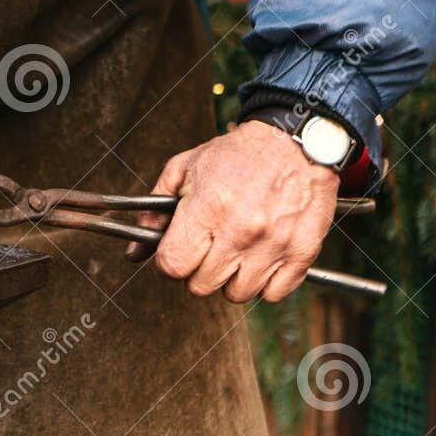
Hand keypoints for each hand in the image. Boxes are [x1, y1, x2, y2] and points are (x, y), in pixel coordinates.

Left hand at [128, 120, 339, 302]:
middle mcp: (241, 230)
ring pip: (237, 294)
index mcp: (208, 208)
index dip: (169, 263)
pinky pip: (273, 294)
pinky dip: (265, 284)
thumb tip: (134, 254)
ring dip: (232, 279)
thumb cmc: (238, 154)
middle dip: (198, 270)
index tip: (177, 252)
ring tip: (237, 250)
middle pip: (201, 286)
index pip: (172, 266)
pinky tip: (260, 259)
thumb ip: (155, 211)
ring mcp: (273, 245)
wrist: (297, 141)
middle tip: (209, 247)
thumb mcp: (186, 169)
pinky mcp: (302, 253)